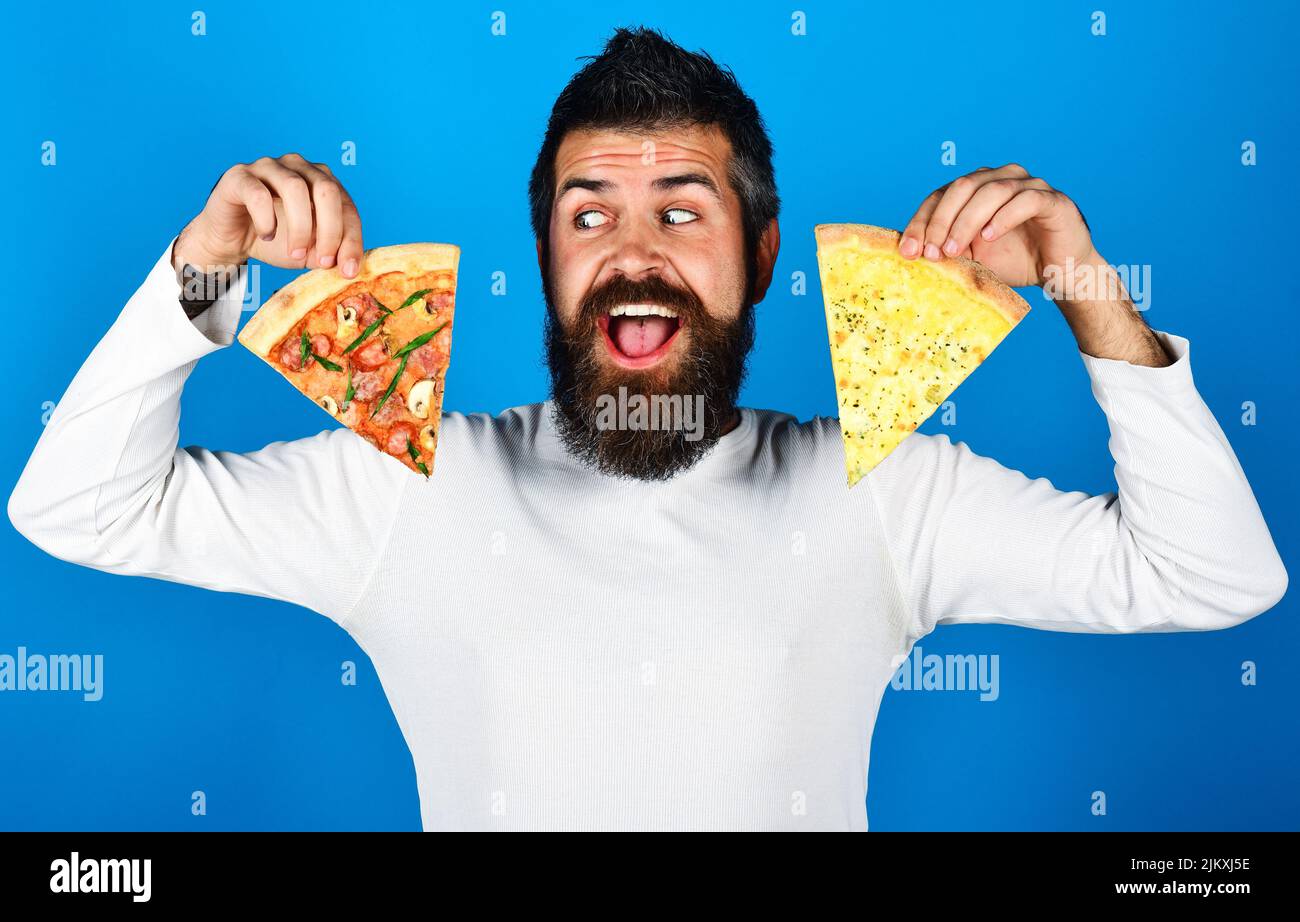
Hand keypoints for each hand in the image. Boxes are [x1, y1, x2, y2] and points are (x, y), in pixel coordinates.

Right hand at [172, 153, 363, 277]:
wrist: (232, 239)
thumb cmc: (276, 239)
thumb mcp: (310, 251)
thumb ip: (331, 253)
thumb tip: (351, 267)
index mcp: (322, 182)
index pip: (347, 207)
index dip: (351, 239)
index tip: (348, 271)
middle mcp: (299, 167)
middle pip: (326, 190)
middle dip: (330, 231)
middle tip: (323, 261)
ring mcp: (269, 167)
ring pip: (294, 188)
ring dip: (300, 228)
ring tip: (295, 252)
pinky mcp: (240, 176)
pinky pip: (258, 194)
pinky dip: (267, 220)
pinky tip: (267, 235)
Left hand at [898, 163, 1094, 288]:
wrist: (1059, 272)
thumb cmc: (1014, 261)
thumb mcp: (972, 257)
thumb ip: (947, 248)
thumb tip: (912, 252)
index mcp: (977, 188)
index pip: (941, 195)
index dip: (922, 221)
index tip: (909, 250)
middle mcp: (1001, 178)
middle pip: (962, 187)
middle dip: (940, 221)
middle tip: (931, 253)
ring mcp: (1028, 185)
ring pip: (991, 191)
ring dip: (966, 222)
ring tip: (953, 250)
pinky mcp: (1052, 200)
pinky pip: (1025, 200)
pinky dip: (1003, 217)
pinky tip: (988, 236)